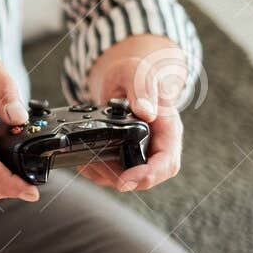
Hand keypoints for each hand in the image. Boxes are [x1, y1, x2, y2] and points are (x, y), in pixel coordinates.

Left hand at [80, 34, 187, 192]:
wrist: (126, 74)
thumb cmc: (137, 72)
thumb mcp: (138, 74)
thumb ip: (143, 91)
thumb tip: (146, 112)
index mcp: (168, 129)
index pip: (167, 162)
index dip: (149, 175)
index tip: (127, 180)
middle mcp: (157, 144)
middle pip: (148, 176)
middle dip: (122, 180)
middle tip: (97, 170)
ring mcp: (142, 150)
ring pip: (128, 177)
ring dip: (105, 175)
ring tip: (86, 163)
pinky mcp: (125, 152)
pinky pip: (114, 170)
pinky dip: (97, 170)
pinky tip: (84, 161)